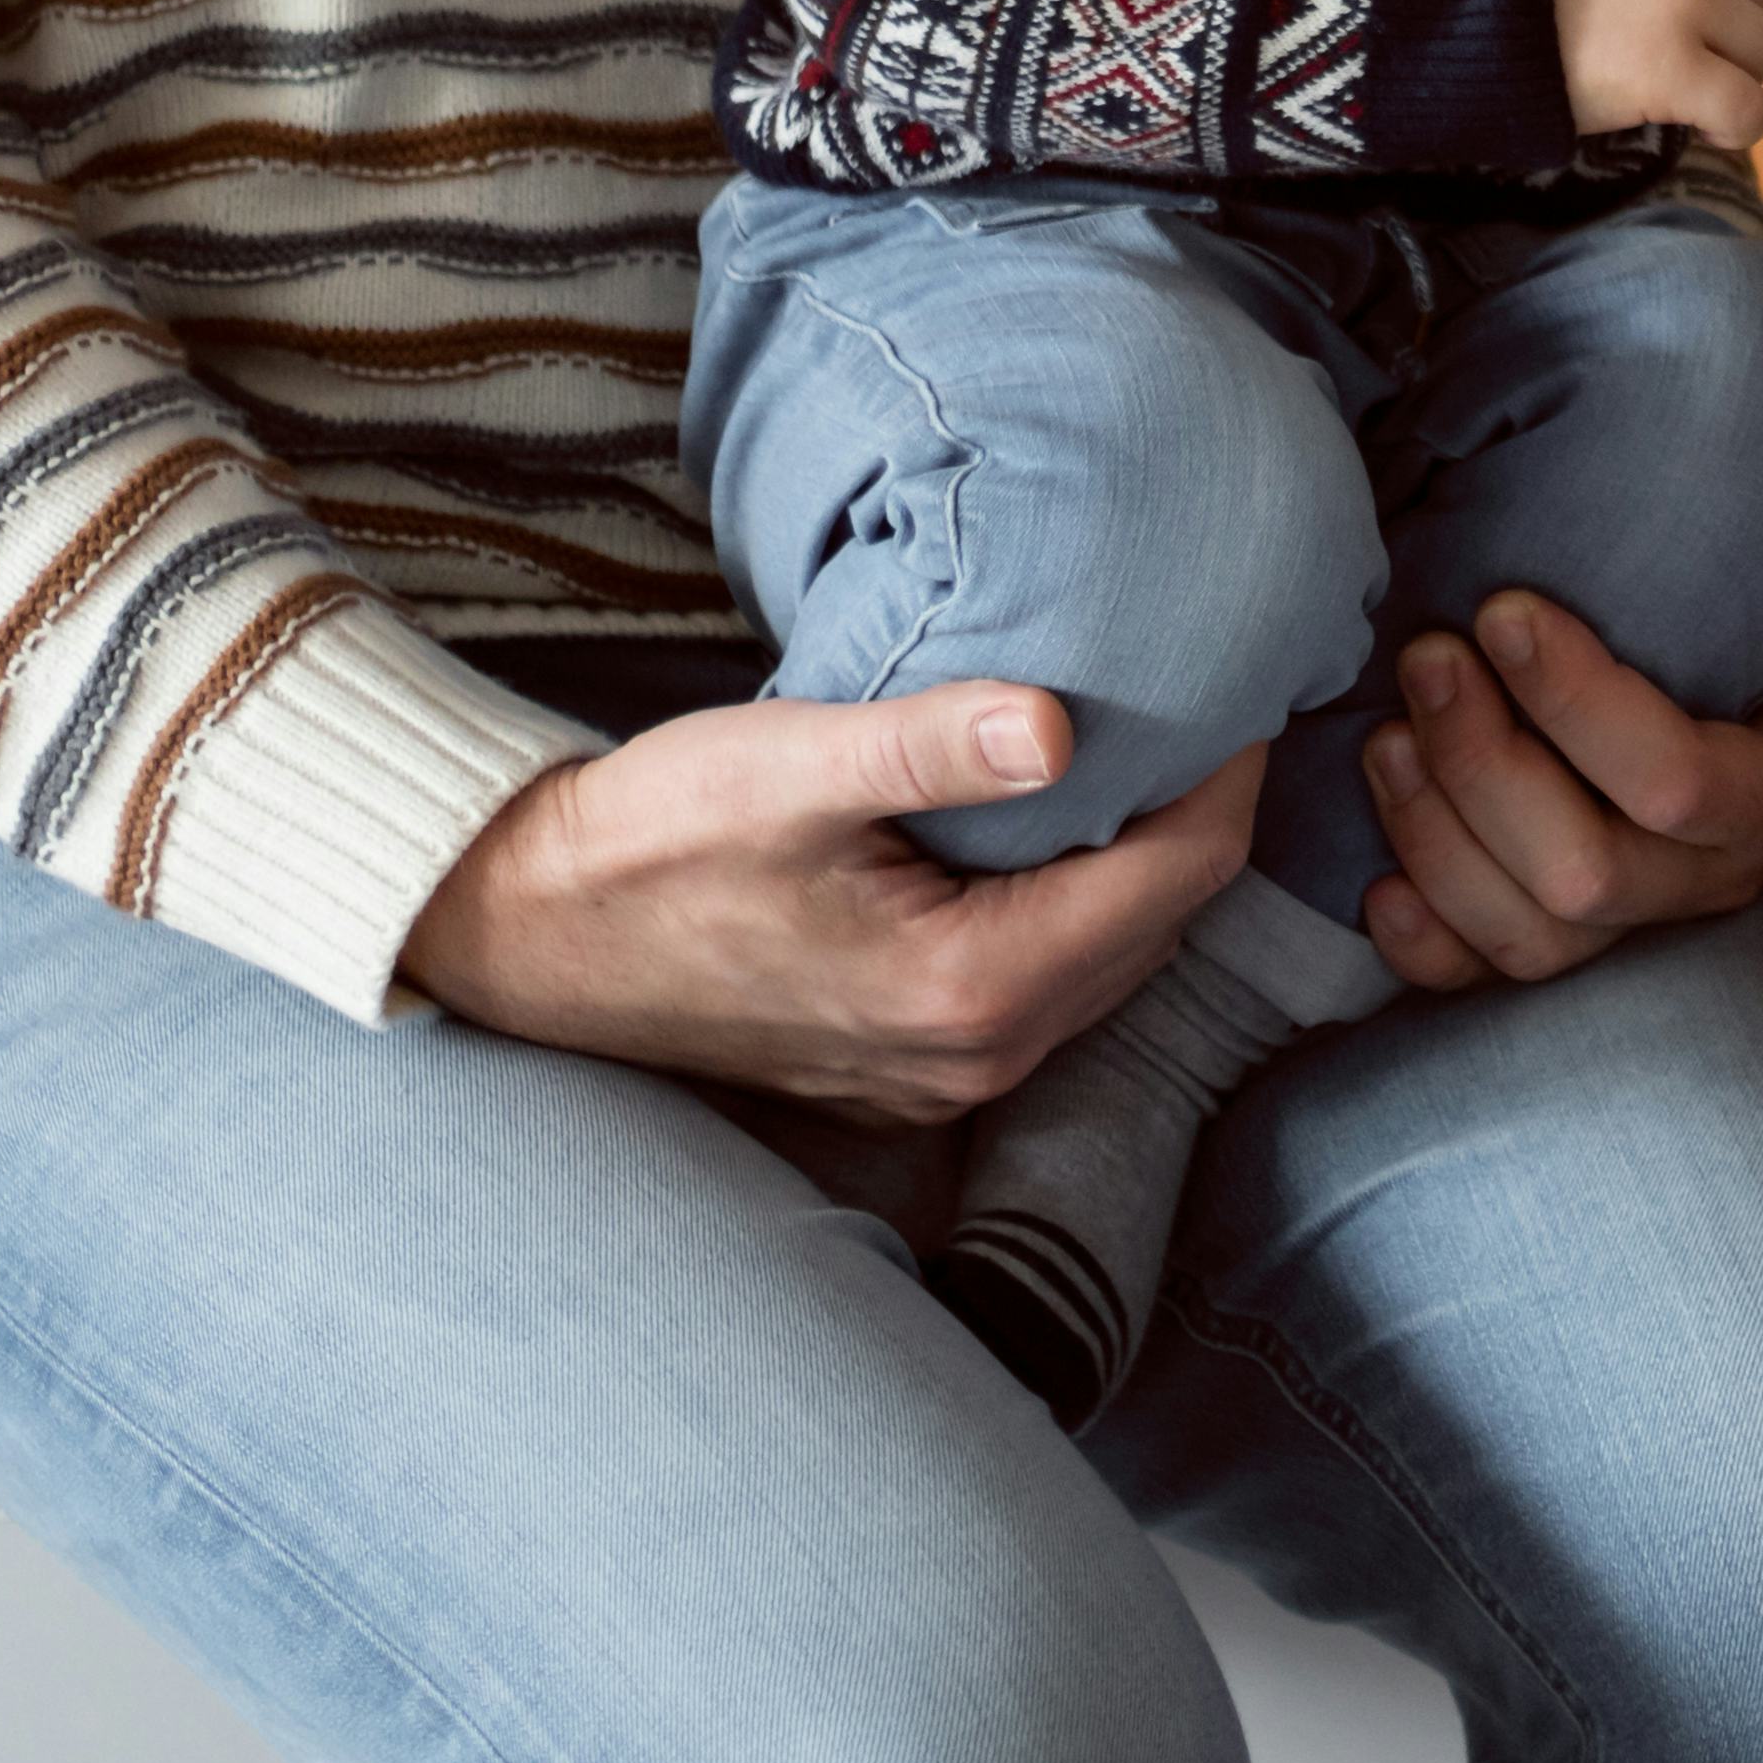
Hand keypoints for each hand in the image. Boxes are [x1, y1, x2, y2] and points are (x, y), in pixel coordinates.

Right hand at [396, 685, 1257, 1116]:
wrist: (527, 932)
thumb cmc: (652, 841)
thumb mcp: (793, 767)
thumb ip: (933, 744)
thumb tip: (1063, 725)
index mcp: (973, 985)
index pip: (1179, 877)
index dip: (1226, 774)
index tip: (1234, 684)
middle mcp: (976, 1055)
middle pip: (1159, 926)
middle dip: (1193, 817)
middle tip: (1198, 705)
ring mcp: (940, 1078)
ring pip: (1106, 960)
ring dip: (1133, 867)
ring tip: (1138, 753)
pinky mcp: (903, 1071)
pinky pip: (1041, 988)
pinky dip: (1070, 910)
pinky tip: (1046, 831)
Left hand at [1358, 503, 1762, 996]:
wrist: (1719, 606)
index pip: (1680, 782)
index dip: (1579, 705)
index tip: (1505, 607)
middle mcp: (1721, 874)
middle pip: (1588, 872)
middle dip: (1487, 766)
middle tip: (1426, 653)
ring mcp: (1640, 918)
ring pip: (1531, 934)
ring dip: (1440, 838)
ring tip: (1386, 733)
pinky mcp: (1566, 934)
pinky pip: (1488, 981)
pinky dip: (1427, 945)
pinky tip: (1379, 884)